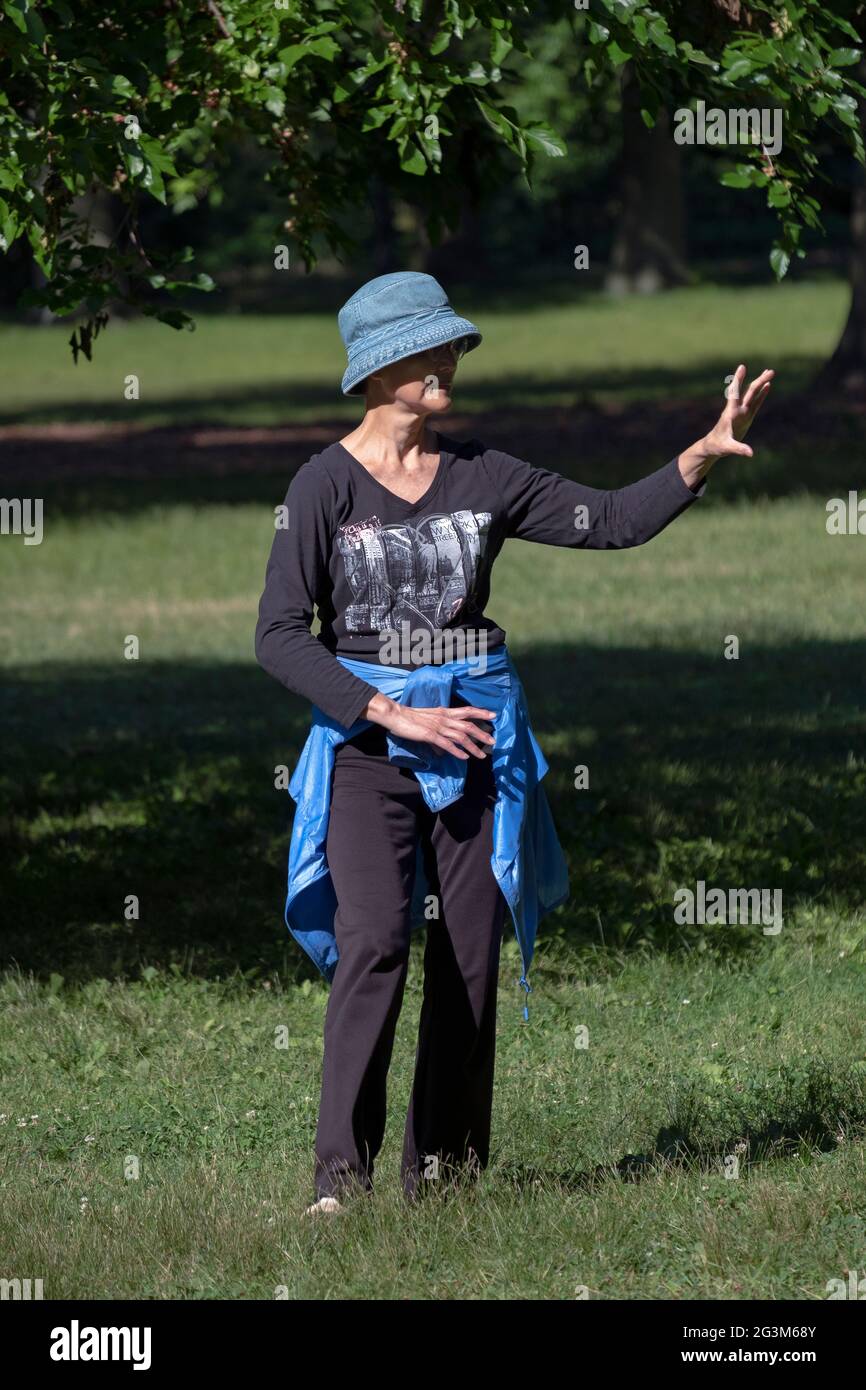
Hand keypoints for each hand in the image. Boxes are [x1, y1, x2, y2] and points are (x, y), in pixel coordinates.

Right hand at [362, 692, 495, 758]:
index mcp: (445, 712)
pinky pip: (447, 744)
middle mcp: (444, 718)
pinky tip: (464, 757)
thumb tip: (444, 750)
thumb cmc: (411, 718)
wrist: (396, 715)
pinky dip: (457, 751)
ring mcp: (438, 727)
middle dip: (482, 734)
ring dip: (473, 747)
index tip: (493, 715)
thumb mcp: (429, 722)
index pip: (467, 711)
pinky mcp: (430, 735)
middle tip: (493, 741)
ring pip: (461, 737)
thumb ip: (439, 735)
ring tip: (482, 755)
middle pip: (468, 726)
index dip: (481, 712)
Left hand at [677, 363, 774, 488]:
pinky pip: (756, 402)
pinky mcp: (746, 416)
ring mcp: (742, 412)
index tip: (742, 367)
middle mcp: (737, 410)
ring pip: (753, 394)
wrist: (713, 446)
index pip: (735, 394)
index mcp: (731, 413)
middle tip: (771, 371)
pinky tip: (768, 386)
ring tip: (770, 372)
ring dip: (761, 383)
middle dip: (759, 381)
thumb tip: (751, 453)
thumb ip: (739, 449)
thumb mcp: (728, 448)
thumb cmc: (718, 446)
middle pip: (749, 392)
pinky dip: (762, 394)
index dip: (738, 381)